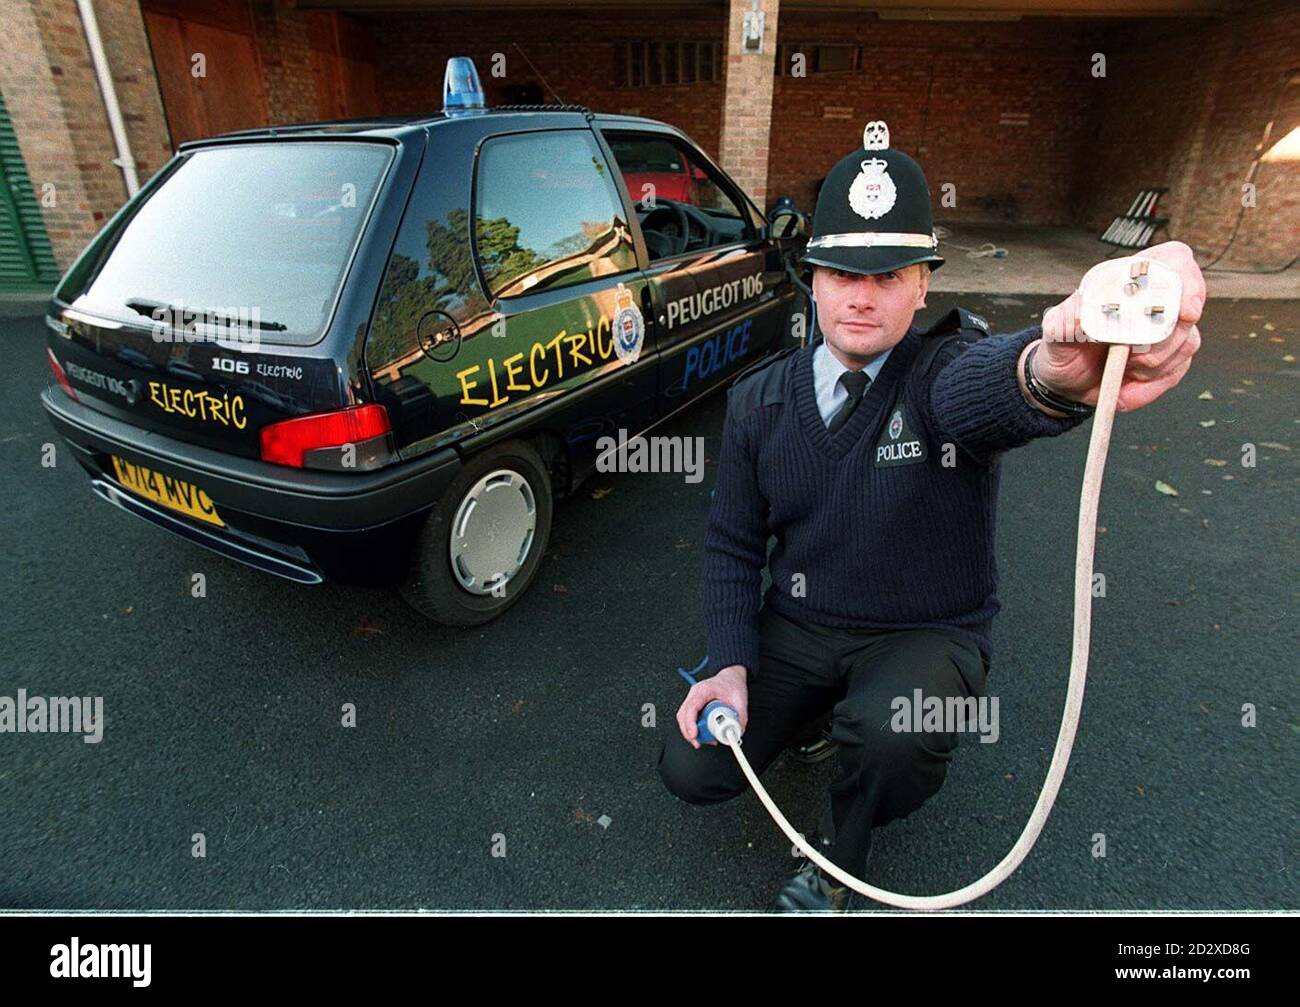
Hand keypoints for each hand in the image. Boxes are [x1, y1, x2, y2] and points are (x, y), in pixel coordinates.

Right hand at [676, 665, 748, 748]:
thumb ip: (740, 716)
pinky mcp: (694, 705)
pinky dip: (693, 728)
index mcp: (703, 690)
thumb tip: (738, 731)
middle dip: (688, 732)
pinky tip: (702, 735)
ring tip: (702, 740)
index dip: (690, 723)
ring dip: (689, 731)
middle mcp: (695, 694)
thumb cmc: (732, 684)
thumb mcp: (740, 699)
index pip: (691, 707)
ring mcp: (693, 699)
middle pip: (683, 715)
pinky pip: (688, 718)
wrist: (731, 677)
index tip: (694, 735)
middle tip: (697, 742)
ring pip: (683, 718)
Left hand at [1033, 241, 1204, 412]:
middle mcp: (1152, 301)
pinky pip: (1177, 371)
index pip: (1172, 260)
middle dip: (1163, 340)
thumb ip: (1065, 319)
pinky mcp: (1171, 357)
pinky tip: (1126, 388)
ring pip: (1186, 342)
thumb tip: (1082, 311)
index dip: (1187, 280)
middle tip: (1132, 357)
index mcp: (1126, 281)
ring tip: (1121, 371)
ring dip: (1153, 366)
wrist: (1066, 384)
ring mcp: (1166, 329)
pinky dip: (1150, 386)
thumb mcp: (1055, 332)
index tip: (1185, 311)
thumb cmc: (1063, 349)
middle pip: (1187, 308)